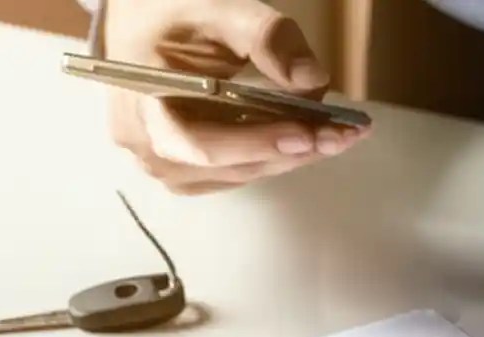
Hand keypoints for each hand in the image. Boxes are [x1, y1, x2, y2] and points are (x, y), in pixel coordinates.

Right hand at [102, 0, 368, 193]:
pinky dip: (274, 154)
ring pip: (239, 173)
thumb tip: (312, 79)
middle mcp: (147, 147)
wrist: (135, 25)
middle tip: (348, 132)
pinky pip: (237, 171)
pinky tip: (308, 136)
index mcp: (141, 106)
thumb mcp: (215, 8)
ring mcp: (164, 164)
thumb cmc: (169, 13)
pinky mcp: (184, 169)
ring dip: (291, 155)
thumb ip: (264, 37)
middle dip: (293, 149)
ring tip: (339, 133)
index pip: (201, 144)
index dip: (256, 144)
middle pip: (230, 165)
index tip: (309, 133)